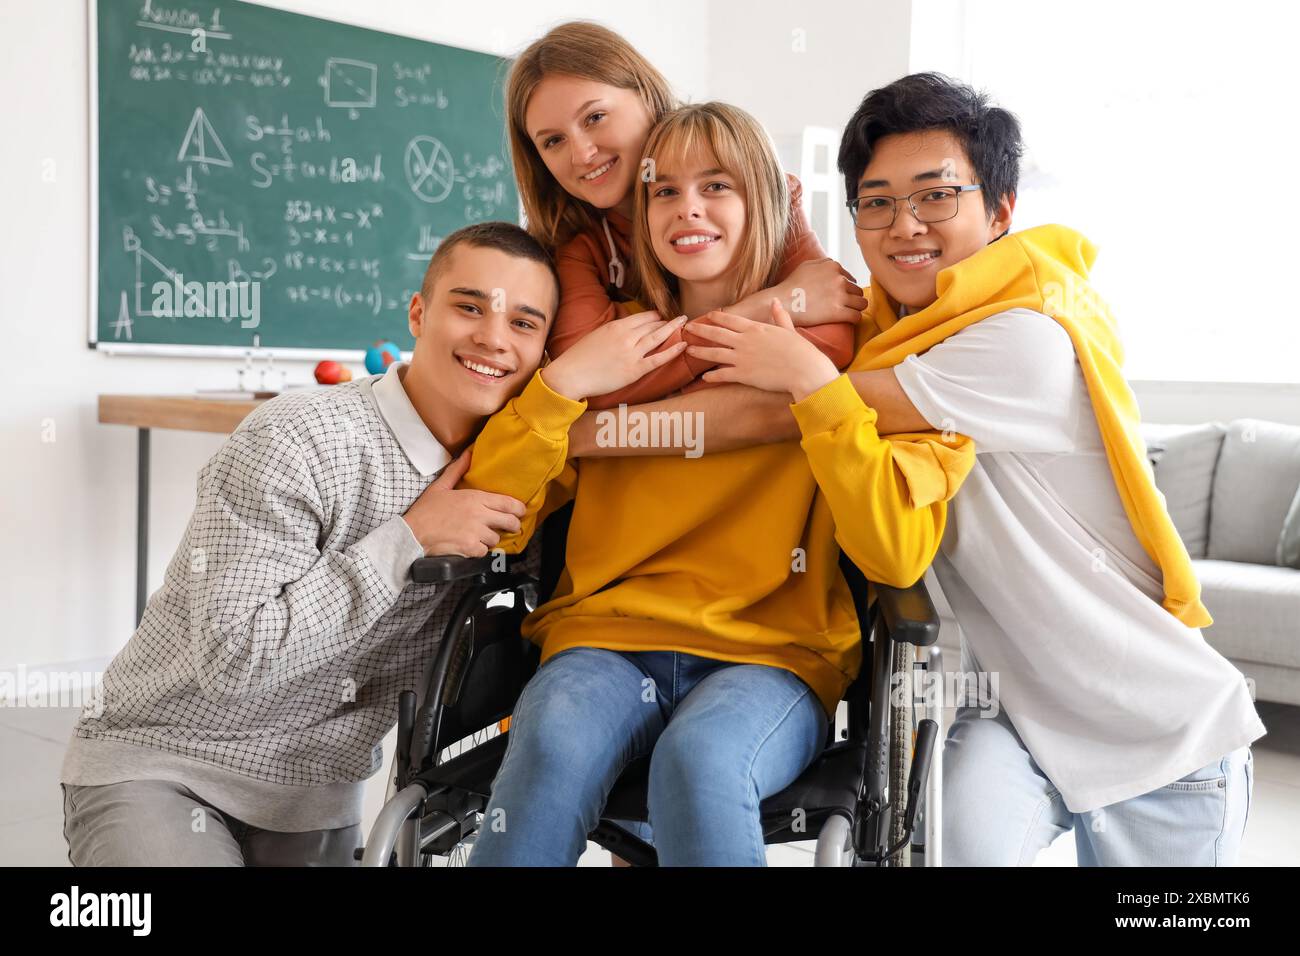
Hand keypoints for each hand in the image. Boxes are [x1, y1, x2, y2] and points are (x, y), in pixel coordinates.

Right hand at [401, 448, 526, 556]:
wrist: (412, 534)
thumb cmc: (425, 511)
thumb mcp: (440, 486)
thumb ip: (457, 470)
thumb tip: (468, 452)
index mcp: (474, 498)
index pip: (508, 503)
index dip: (518, 509)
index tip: (520, 511)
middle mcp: (479, 515)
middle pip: (510, 522)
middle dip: (512, 525)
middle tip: (509, 526)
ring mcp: (476, 533)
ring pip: (496, 538)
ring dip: (491, 538)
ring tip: (480, 535)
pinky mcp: (470, 548)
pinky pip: (485, 551)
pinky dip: (479, 550)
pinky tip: (470, 545)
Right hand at [540, 311, 688, 399]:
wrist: (571, 374)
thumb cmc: (579, 357)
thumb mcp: (596, 335)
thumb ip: (613, 332)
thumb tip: (624, 330)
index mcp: (616, 326)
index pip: (642, 317)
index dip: (654, 317)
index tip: (660, 317)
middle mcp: (626, 337)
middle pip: (652, 325)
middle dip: (666, 322)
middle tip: (678, 320)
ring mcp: (632, 353)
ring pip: (657, 337)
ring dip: (673, 329)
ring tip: (684, 324)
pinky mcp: (634, 370)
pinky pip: (658, 359)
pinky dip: (672, 351)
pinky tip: (683, 344)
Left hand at [687, 299, 839, 400]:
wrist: (803, 369)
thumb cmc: (800, 350)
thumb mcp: (789, 329)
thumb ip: (779, 316)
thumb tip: (775, 302)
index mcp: (755, 329)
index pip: (730, 320)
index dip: (717, 318)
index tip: (707, 316)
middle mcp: (745, 341)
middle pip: (716, 334)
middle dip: (700, 330)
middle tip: (687, 328)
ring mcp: (742, 358)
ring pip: (714, 354)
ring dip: (700, 352)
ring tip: (688, 351)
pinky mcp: (743, 375)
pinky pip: (723, 375)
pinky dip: (712, 377)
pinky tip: (704, 378)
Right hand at [759, 258, 866, 326]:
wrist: (783, 301)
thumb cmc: (791, 285)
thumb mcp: (807, 265)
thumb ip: (823, 263)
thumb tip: (835, 265)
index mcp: (833, 267)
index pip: (851, 279)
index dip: (847, 289)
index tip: (841, 296)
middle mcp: (839, 279)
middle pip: (858, 291)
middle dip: (852, 298)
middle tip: (843, 306)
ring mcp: (839, 296)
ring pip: (862, 303)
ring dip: (856, 308)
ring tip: (848, 313)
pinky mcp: (838, 312)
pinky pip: (856, 316)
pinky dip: (854, 319)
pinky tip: (847, 320)